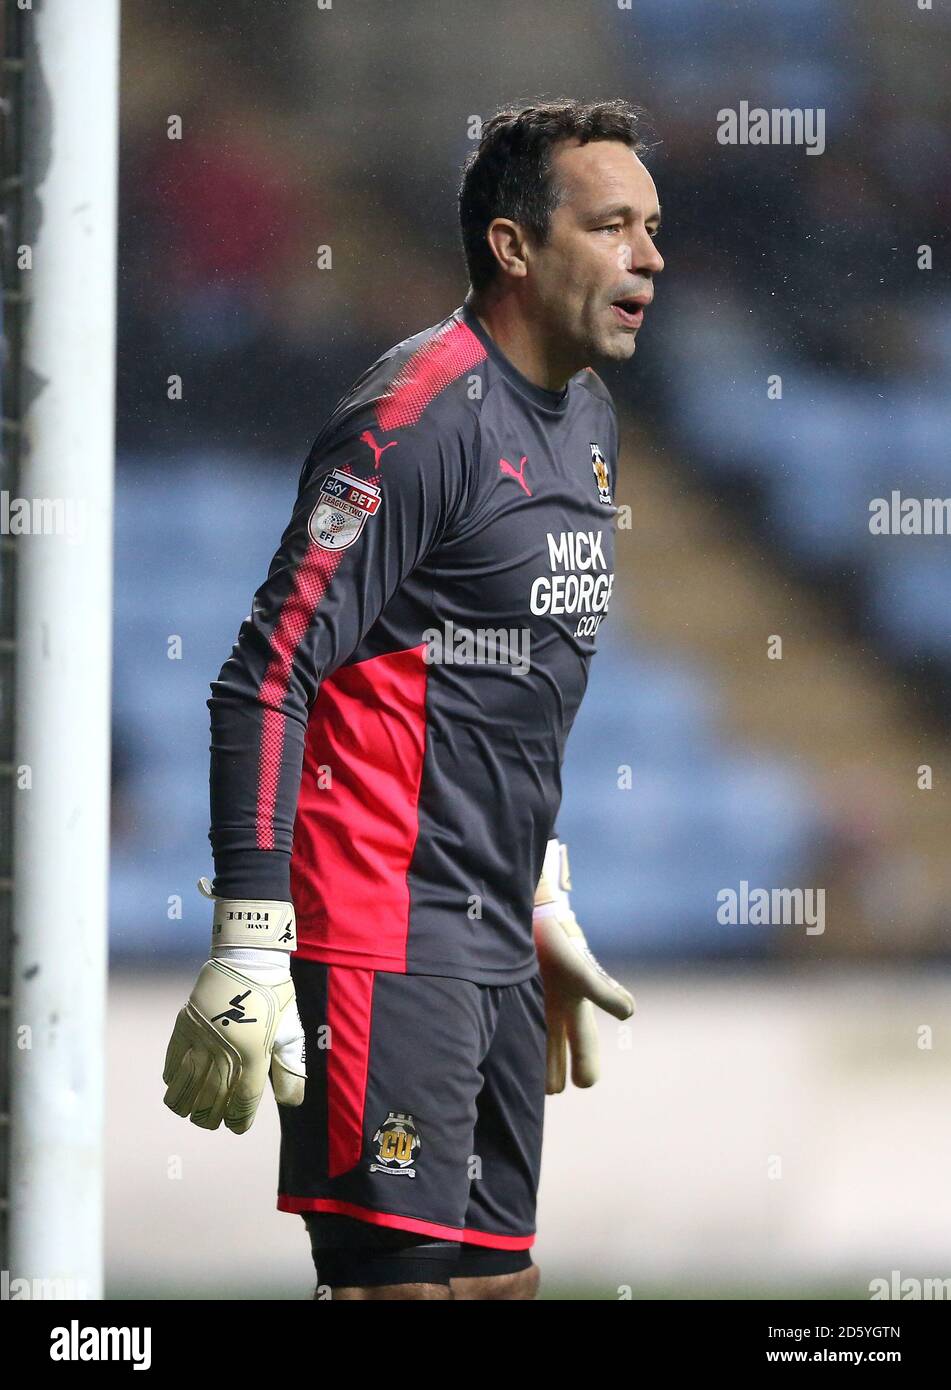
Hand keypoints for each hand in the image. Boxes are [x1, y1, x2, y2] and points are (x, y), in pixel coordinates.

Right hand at [162, 881, 305, 1132]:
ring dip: (186, 1105)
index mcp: (254, 1055)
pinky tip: (179, 1085)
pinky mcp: (185, 1026)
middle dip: (210, 1118)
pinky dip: (173, 1079)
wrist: (249, 958)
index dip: (239, 1120)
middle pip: (210, 1101)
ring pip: (185, 1087)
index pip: (242, 1102)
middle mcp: (225, 1051)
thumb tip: (292, 1102)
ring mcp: (202, 1039)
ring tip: (191, 1112)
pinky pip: (173, 1062)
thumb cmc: (275, 996)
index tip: (237, 1126)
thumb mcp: (291, 1031)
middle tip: (212, 1122)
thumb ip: (290, 1069)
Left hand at [533, 839, 634, 1093]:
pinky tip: (502, 1043)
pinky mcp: (519, 984)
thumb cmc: (559, 941)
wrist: (532, 909)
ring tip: (532, 1079)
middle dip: (556, 1066)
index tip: (584, 1083)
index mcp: (576, 1003)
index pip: (584, 1043)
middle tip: (551, 1091)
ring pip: (540, 1035)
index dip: (586, 1064)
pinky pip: (518, 1017)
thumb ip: (602, 993)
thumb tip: (629, 1014)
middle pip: (559, 1044)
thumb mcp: (580, 970)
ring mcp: (538, 994)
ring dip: (538, 1056)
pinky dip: (516, 1034)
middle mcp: (558, 1002)